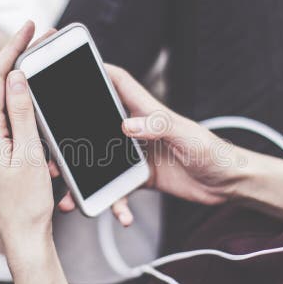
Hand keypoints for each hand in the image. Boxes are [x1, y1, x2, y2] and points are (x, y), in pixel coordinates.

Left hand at [0, 21, 57, 258]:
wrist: (23, 236)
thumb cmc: (27, 202)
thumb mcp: (29, 153)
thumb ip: (22, 113)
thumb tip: (17, 77)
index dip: (13, 50)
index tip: (28, 27)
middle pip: (0, 87)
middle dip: (20, 61)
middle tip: (40, 38)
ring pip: (7, 104)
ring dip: (26, 87)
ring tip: (42, 65)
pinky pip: (12, 123)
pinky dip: (28, 112)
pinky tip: (41, 110)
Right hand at [58, 65, 238, 221]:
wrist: (229, 183)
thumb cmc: (214, 151)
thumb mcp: (186, 135)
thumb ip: (157, 126)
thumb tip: (125, 126)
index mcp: (146, 111)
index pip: (117, 82)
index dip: (95, 71)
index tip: (69, 67)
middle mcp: (137, 130)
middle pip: (96, 127)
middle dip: (72, 140)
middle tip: (53, 155)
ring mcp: (136, 155)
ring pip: (100, 164)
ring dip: (84, 181)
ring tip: (71, 198)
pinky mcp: (142, 177)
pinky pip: (119, 190)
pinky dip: (116, 204)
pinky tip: (121, 216)